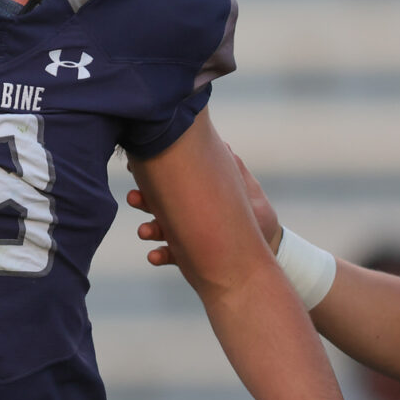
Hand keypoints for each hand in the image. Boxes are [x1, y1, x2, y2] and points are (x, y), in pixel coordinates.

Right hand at [128, 146, 279, 266]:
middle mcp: (181, 212)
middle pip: (155, 203)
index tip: (135, 165)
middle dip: (141, 200)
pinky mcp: (184, 255)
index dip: (152, 172)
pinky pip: (168, 255)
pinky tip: (154, 256)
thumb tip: (221, 144)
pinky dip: (159, 255)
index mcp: (192, 192)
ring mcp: (180, 234)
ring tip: (144, 231)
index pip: (169, 180)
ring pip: (157, 229)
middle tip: (133, 197)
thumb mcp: (248, 189)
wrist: (266, 246)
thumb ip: (233, 168)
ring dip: (148, 229)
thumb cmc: (255, 213)